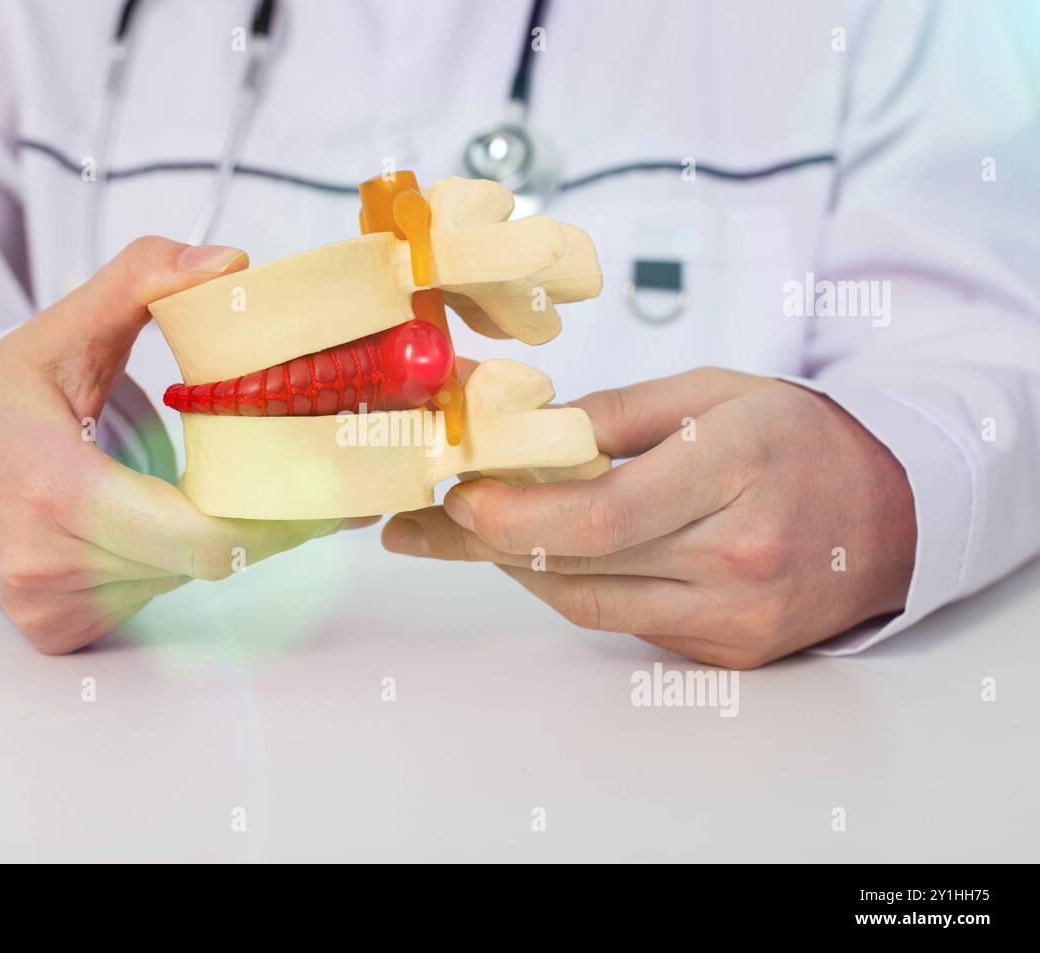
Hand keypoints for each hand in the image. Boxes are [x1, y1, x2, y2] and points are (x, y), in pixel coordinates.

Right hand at [0, 237, 352, 653]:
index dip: (273, 517)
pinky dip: (166, 560)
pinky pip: (147, 597)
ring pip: (179, 579)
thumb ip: (142, 282)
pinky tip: (148, 520)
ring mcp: (50, 606)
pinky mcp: (57, 631)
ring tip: (203, 485)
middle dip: (258, 522)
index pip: (198, 533)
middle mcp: (48, 562)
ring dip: (204, 536)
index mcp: (57, 490)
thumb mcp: (62, 330)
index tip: (323, 489)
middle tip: (308, 486)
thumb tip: (229, 265)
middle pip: (202, 559)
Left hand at [381, 367, 916, 667]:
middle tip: (426, 522)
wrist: (890, 514)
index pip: (604, 515)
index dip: (515, 513)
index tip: (456, 495)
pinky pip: (620, 622)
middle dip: (489, 542)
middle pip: (582, 566)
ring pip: (588, 604)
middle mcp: (741, 559)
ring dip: (518, 566)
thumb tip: (518, 431)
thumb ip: (613, 411)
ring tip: (466, 534)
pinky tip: (540, 554)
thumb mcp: (714, 392)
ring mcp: (735, 616)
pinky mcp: (725, 651)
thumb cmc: (798, 440)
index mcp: (739, 472)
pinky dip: (571, 586)